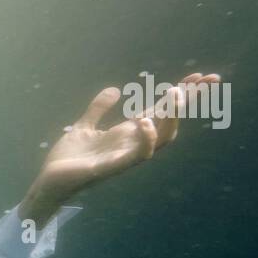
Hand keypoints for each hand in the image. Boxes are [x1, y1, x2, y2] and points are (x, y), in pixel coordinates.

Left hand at [27, 72, 219, 211]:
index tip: (200, 77)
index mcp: (128, 133)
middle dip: (189, 101)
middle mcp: (133, 144)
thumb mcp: (84, 126)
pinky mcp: (114, 166)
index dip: (180, 94)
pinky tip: (145, 121)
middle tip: (207, 79)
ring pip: (163, 137)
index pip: (161, 111)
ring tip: (175, 93)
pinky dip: (147, 139)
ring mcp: (127, 156)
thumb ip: (99, 108)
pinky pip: (140, 155)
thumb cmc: (69, 158)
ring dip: (172, 116)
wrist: (50, 181)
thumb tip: (116, 89)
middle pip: (172, 122)